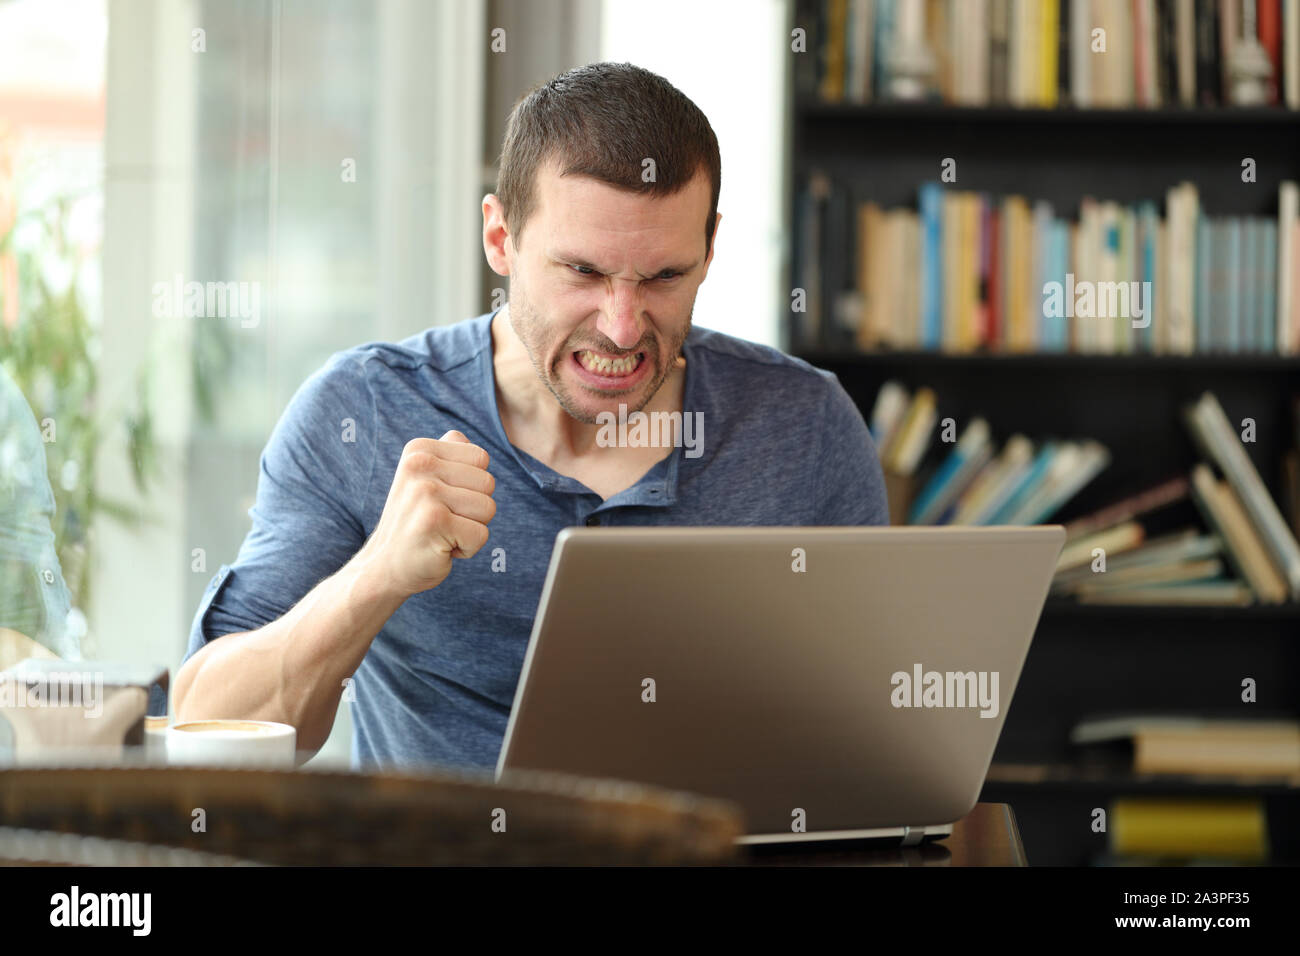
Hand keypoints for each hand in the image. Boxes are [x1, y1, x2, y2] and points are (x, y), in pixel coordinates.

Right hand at [355, 431, 496, 597]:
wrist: (384, 567)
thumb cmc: (415, 523)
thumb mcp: (423, 481)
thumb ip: (445, 455)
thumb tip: (463, 437)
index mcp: (419, 449)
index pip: (481, 458)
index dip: (470, 486)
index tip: (441, 500)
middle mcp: (419, 465)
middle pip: (488, 483)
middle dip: (474, 509)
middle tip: (441, 520)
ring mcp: (426, 492)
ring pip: (488, 508)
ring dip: (471, 528)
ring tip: (440, 533)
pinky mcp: (434, 521)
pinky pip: (481, 535)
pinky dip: (467, 549)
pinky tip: (440, 548)